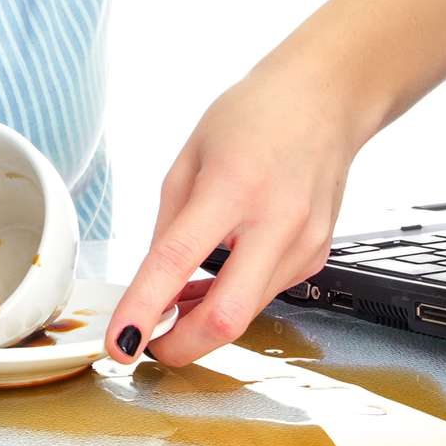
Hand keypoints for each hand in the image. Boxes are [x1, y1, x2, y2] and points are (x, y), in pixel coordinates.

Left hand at [103, 67, 359, 366]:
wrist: (326, 99)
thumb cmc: (255, 115)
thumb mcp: (191, 155)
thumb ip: (169, 222)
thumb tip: (153, 281)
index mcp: (232, 186)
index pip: (176, 261)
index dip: (143, 309)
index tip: (120, 342)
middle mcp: (276, 221)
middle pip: (226, 316)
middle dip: (181, 346)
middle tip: (150, 345)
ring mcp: (304, 244)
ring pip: (246, 312)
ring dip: (204, 319)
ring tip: (180, 297)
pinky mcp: (317, 256)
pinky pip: (265, 292)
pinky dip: (234, 295)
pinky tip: (220, 275)